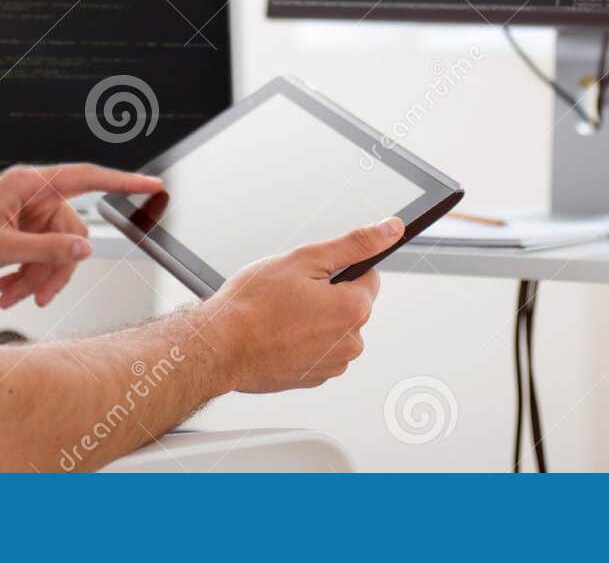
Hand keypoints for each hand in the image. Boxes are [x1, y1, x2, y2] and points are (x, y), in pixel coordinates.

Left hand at [0, 163, 162, 308]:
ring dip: (36, 278)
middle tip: (37, 298)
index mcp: (29, 184)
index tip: (152, 185)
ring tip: (10, 298)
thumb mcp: (0, 246)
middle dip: (54, 269)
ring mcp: (27, 212)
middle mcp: (32, 194)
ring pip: (57, 248)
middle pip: (71, 231)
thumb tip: (85, 247)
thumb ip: (46, 248)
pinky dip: (27, 276)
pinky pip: (41, 253)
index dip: (122, 181)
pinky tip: (7, 291)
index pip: (87, 177)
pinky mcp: (21, 229)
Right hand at [200, 216, 402, 392]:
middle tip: (289, 293)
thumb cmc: (252, 304)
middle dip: (326, 293)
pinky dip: (302, 339)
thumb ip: (354, 244)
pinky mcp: (314, 378)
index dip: (338, 268)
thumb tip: (390, 229)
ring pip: (334, 327)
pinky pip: (319, 348)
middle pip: (351, 303)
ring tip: (280, 315)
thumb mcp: (305, 258)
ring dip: (314, 318)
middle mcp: (351, 343)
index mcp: (354, 309)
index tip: (312, 274)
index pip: (368, 275)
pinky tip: (277, 334)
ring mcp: (332, 365)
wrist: (218, 348)